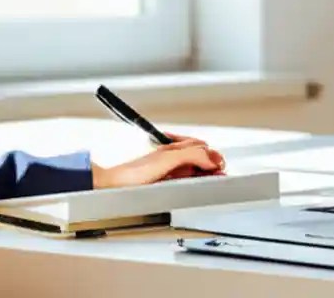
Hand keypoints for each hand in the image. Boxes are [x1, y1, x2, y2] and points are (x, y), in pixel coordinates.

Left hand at [91, 134, 225, 188]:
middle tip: (219, 174)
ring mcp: (167, 169)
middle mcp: (171, 156)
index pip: (201, 147)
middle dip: (211, 163)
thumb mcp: (168, 159)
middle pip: (199, 156)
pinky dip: (194, 180)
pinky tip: (194, 185)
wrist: (114, 186)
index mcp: (173, 147)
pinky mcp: (163, 181)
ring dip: (204, 172)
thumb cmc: (134, 172)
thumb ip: (192, 155)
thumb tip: (211, 158)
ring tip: (211, 179)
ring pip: (193, 168)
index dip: (213, 155)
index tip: (219, 167)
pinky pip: (184, 179)